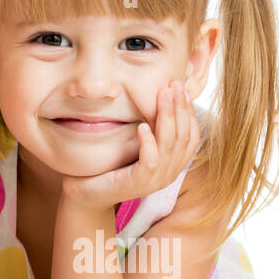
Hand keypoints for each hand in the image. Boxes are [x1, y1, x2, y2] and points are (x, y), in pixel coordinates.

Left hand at [60, 79, 200, 209]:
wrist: (88, 193)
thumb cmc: (111, 166)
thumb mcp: (136, 145)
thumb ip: (151, 129)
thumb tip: (159, 97)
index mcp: (173, 164)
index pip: (191, 136)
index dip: (188, 111)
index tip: (182, 89)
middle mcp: (169, 173)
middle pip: (184, 137)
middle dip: (180, 108)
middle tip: (175, 85)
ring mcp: (155, 180)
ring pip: (170, 145)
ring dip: (167, 117)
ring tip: (162, 95)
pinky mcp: (139, 184)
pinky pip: (150, 161)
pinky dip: (148, 142)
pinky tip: (142, 126)